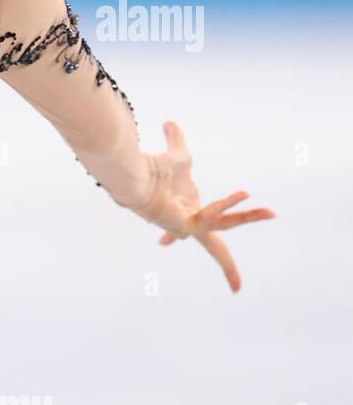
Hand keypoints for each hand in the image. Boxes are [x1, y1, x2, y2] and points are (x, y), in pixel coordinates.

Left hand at [142, 120, 275, 292]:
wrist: (135, 175)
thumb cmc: (151, 168)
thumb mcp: (176, 155)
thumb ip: (176, 140)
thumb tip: (168, 122)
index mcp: (186, 209)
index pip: (196, 226)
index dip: (183, 235)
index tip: (162, 245)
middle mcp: (185, 221)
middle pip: (213, 243)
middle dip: (228, 263)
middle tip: (239, 283)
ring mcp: (185, 226)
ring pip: (222, 227)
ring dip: (247, 219)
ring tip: (271, 213)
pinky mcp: (185, 225)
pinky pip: (212, 216)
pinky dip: (226, 205)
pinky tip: (243, 194)